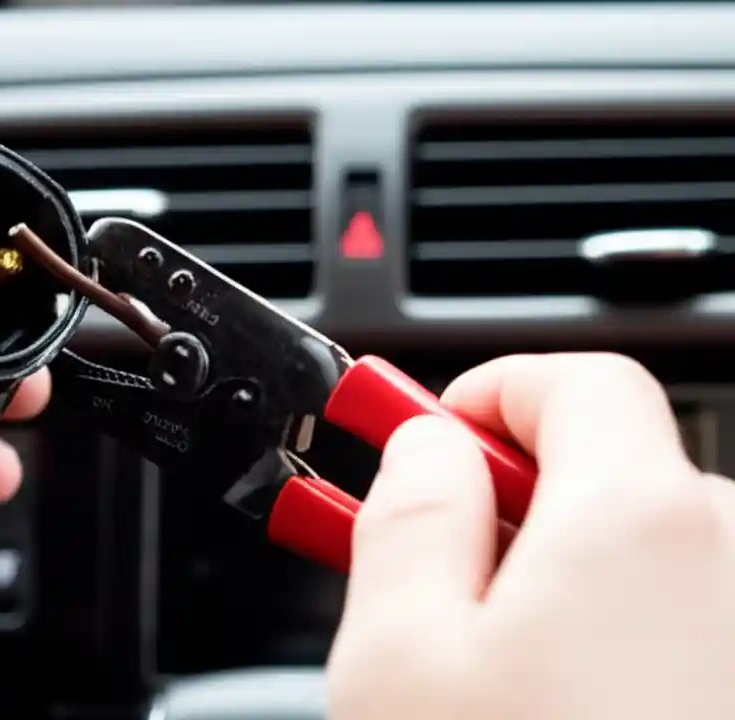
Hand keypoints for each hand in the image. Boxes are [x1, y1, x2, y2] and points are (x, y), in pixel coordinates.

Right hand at [327, 352, 734, 718]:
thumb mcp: (397, 657)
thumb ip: (409, 517)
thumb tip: (424, 450)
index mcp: (639, 526)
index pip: (584, 382)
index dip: (491, 394)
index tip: (425, 431)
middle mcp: (733, 570)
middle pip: (617, 472)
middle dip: (516, 500)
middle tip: (433, 565)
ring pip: (650, 560)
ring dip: (565, 577)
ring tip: (489, 660)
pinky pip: (687, 627)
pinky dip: (617, 637)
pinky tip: (553, 700)